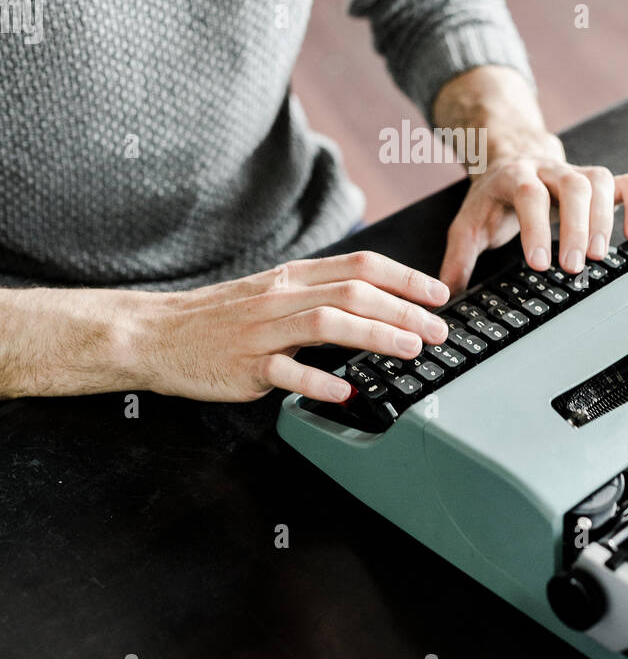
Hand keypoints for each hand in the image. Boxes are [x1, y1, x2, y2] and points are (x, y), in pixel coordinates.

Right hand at [129, 251, 451, 403]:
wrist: (157, 334)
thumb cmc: (221, 318)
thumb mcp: (272, 292)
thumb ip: (317, 294)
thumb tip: (374, 302)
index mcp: (293, 277)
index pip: (360, 265)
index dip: (404, 278)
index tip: (439, 294)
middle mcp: (281, 297)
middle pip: (353, 292)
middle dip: (403, 309)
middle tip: (439, 329)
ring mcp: (262, 330)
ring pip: (326, 323)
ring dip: (374, 335)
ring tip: (409, 350)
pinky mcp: (244, 365)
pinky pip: (286, 371)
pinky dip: (319, 382)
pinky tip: (347, 393)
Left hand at [438, 148, 627, 294]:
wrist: (510, 157)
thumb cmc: (493, 197)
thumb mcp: (469, 223)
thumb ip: (459, 259)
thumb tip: (447, 295)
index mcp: (514, 176)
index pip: (528, 194)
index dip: (535, 227)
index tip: (539, 263)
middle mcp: (549, 170)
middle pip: (571, 186)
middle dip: (576, 227)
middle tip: (573, 267)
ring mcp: (577, 172)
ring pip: (599, 182)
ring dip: (604, 220)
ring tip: (600, 257)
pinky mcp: (599, 180)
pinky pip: (627, 184)